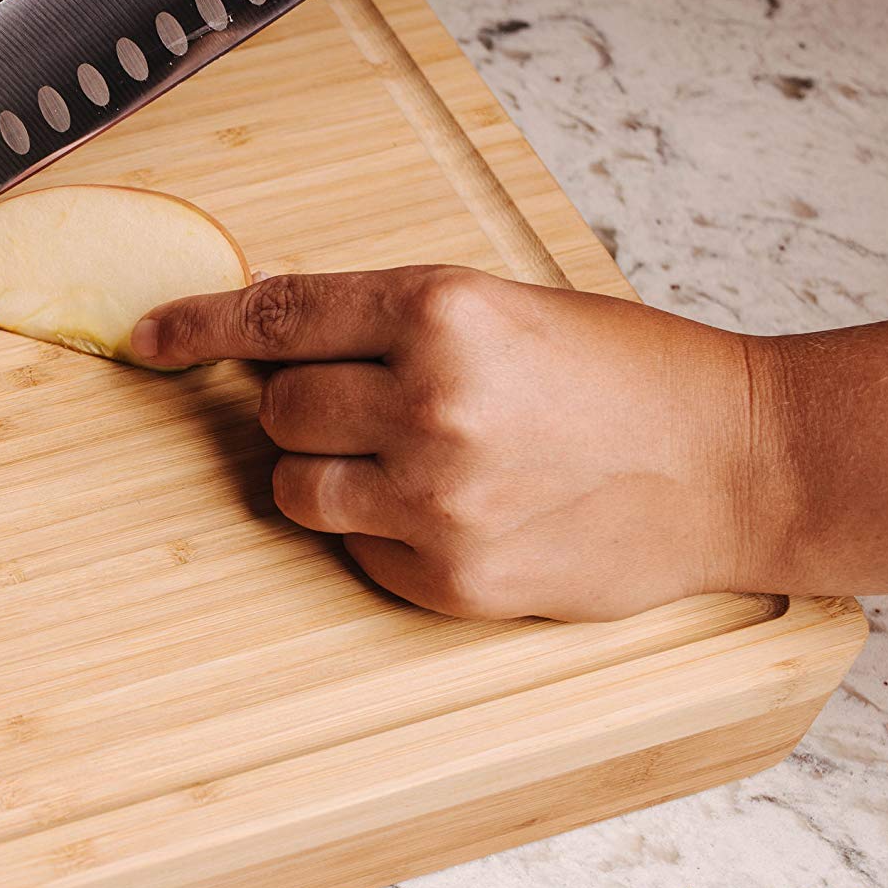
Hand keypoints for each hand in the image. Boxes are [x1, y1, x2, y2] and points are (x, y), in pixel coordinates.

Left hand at [131, 267, 771, 619]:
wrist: (740, 462)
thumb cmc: (626, 375)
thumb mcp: (507, 309)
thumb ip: (389, 326)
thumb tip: (269, 347)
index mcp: (439, 311)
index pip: (275, 316)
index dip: (196, 327)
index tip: (148, 339)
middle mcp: (427, 402)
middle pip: (277, 409)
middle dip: (308, 405)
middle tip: (383, 404)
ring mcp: (435, 499)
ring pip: (297, 488)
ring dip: (332, 473)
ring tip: (420, 461)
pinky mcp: (449, 579)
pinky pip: (356, 551)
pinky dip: (384, 533)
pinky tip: (465, 512)